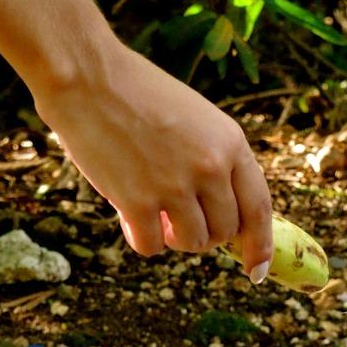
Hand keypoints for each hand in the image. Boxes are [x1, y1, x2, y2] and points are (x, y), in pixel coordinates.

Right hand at [34, 42, 272, 280]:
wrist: (87, 76)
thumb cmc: (137, 94)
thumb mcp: (196, 119)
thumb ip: (213, 161)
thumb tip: (220, 215)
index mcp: (231, 143)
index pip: (259, 207)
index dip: (260, 245)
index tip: (255, 270)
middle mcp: (211, 167)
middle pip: (225, 231)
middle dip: (204, 234)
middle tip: (177, 219)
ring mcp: (176, 186)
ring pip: (193, 243)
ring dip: (174, 238)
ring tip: (154, 214)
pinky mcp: (139, 201)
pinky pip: (151, 246)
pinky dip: (141, 239)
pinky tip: (128, 217)